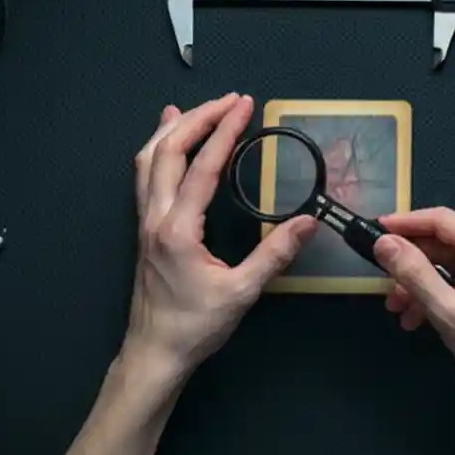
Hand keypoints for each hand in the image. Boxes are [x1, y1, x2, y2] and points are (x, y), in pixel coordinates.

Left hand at [124, 94, 316, 375]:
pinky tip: (165, 144)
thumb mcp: (241, 292)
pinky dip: (157, 151)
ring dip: (172, 130)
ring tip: (189, 108)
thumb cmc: (195, 327)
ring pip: (148, 161)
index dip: (224, 131)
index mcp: (178, 229)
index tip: (244, 106)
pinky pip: (145, 178)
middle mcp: (155, 218)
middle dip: (198, 119)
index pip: (203, 167)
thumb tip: (309, 222)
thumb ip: (274, 254)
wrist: (154, 353)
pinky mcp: (145, 231)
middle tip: (228, 101)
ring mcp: (145, 223)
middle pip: (168, 151)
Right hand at [373, 207, 454, 402]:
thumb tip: (383, 242)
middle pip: (446, 242)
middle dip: (411, 264)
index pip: (443, 220)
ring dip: (421, 283)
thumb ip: (413, 273)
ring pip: (450, 262)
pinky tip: (418, 316)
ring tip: (398, 309)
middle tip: (382, 282)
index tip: (374, 229)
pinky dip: (439, 291)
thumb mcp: (446, 311)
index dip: (405, 222)